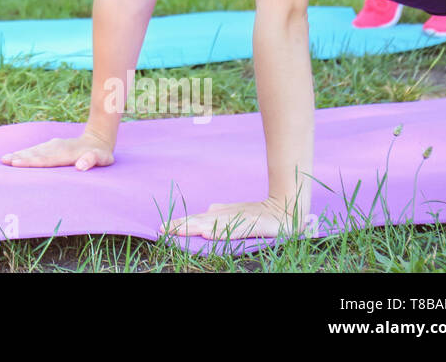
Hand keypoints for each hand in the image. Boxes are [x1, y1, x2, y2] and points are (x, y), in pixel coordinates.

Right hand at [0, 130, 114, 169]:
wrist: (98, 139)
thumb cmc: (100, 154)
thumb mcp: (102, 158)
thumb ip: (92, 160)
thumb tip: (81, 166)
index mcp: (66, 153)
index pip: (46, 159)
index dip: (31, 162)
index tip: (16, 163)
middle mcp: (56, 147)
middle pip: (35, 153)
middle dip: (19, 157)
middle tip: (3, 161)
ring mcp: (53, 145)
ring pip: (33, 150)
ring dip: (19, 154)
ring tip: (4, 159)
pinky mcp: (51, 146)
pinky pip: (35, 149)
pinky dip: (24, 153)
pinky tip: (15, 155)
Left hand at [161, 198, 315, 239]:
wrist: (285, 209)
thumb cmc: (257, 213)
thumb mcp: (235, 213)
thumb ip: (220, 214)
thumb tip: (205, 215)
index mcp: (219, 214)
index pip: (194, 220)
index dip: (178, 224)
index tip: (161, 228)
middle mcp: (226, 216)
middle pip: (198, 221)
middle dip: (180, 226)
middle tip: (161, 230)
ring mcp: (238, 219)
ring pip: (212, 225)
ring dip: (194, 228)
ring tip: (178, 232)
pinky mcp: (252, 224)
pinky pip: (234, 230)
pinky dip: (220, 232)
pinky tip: (208, 235)